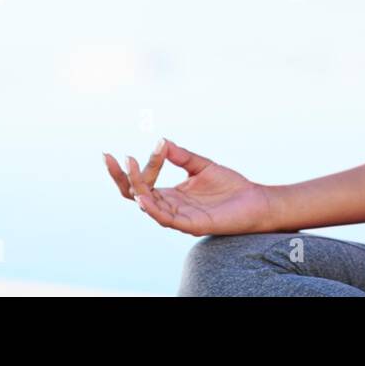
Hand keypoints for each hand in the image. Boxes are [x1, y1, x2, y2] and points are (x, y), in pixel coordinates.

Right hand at [103, 138, 273, 236]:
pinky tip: (144, 196)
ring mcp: (179, 217)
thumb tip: (161, 140)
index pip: (143, 182)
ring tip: (129, 167)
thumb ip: (182, 156)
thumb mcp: (202, 165)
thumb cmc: (230, 186)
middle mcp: (170, 206)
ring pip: (148, 205)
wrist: (255, 201)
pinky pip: (166, 219)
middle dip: (120, 177)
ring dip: (136, 187)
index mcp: (171, 194)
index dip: (142, 164)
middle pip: (135, 195)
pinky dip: (153, 208)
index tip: (155, 143)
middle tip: (109, 157)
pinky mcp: (191, 225)